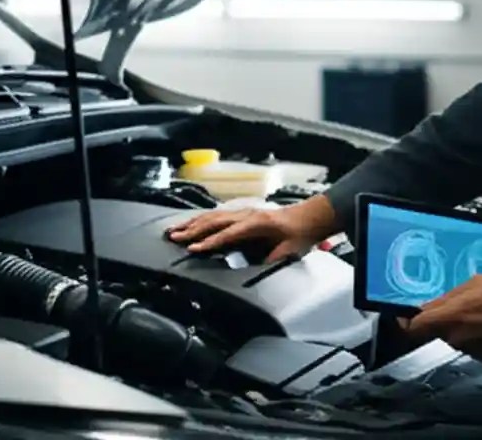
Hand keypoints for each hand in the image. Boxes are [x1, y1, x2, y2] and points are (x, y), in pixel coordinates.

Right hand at [165, 195, 339, 263]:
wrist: (308, 218)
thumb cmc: (298, 235)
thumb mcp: (288, 252)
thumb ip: (270, 260)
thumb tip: (254, 270)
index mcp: (257, 223)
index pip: (228, 233)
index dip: (210, 242)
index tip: (193, 249)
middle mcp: (247, 214)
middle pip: (214, 221)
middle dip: (193, 230)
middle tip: (173, 238)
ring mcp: (243, 212)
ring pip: (213, 216)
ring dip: (192, 223)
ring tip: (174, 230)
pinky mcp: (242, 214)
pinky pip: (217, 216)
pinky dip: (201, 220)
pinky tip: (190, 224)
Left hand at [398, 275, 481, 361]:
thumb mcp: (476, 283)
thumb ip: (449, 297)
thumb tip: (432, 305)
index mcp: (451, 317)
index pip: (415, 327)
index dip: (407, 322)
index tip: (406, 318)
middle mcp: (458, 338)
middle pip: (437, 331)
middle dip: (444, 319)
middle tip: (462, 304)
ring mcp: (473, 350)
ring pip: (456, 337)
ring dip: (464, 327)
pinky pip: (474, 345)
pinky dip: (479, 336)